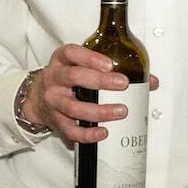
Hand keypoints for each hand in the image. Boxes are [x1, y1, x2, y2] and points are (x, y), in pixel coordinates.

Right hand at [23, 44, 157, 143]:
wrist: (37, 99)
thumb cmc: (67, 80)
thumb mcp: (82, 67)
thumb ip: (112, 70)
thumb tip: (150, 81)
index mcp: (62, 60)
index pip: (72, 53)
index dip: (90, 58)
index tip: (109, 64)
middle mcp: (54, 78)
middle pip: (73, 77)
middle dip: (100, 81)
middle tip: (123, 85)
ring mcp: (53, 101)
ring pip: (73, 107)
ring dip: (99, 111)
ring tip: (121, 111)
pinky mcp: (56, 121)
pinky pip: (71, 130)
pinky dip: (88, 134)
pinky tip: (103, 132)